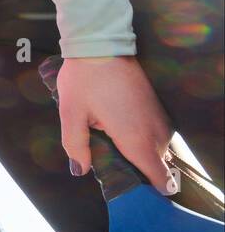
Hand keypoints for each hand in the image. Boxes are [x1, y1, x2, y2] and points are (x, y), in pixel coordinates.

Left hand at [57, 56, 175, 193]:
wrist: (102, 44)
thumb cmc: (84, 79)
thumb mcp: (71, 113)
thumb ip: (75, 145)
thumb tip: (80, 169)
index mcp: (136, 138)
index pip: (158, 177)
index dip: (145, 187)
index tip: (125, 185)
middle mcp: (156, 132)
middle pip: (153, 165)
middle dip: (132, 167)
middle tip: (102, 153)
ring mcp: (160, 119)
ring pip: (155, 150)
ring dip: (135, 151)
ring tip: (105, 136)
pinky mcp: (157, 108)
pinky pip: (154, 135)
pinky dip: (139, 137)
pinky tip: (114, 126)